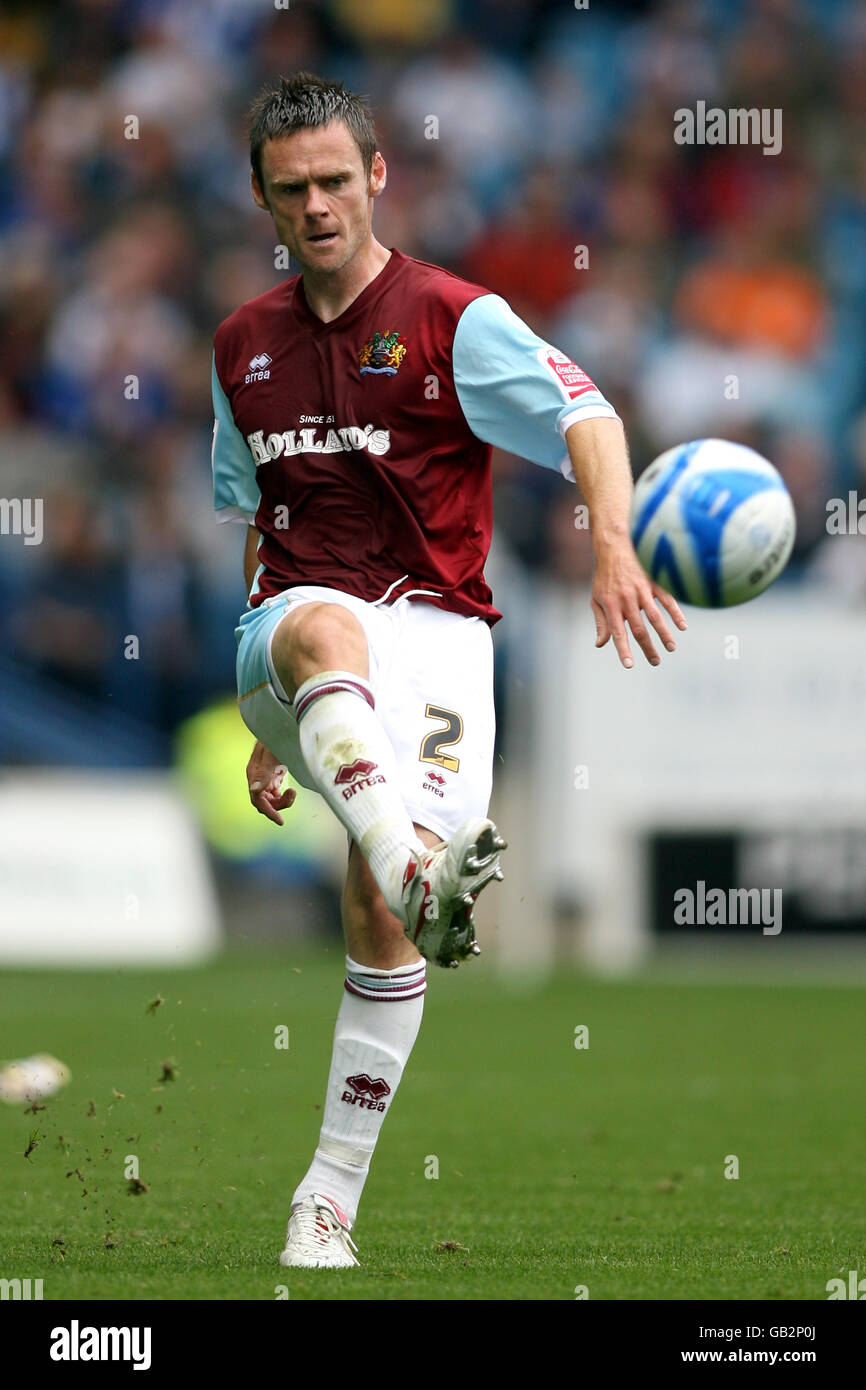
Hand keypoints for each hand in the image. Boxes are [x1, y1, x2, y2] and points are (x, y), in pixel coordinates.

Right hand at [246, 741, 296, 824]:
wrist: (283, 725)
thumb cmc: (277, 737)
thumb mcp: (272, 754)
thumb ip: (263, 772)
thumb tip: (254, 790)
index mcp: (254, 773)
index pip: (257, 799)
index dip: (268, 812)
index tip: (281, 821)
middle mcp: (257, 777)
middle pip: (264, 802)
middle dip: (279, 804)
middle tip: (293, 794)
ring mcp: (265, 777)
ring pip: (271, 799)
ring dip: (283, 800)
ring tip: (293, 791)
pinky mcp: (273, 775)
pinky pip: (276, 793)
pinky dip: (284, 795)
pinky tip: (291, 789)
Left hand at [591, 540, 686, 667]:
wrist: (616, 545)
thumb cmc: (605, 576)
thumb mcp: (597, 598)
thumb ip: (601, 622)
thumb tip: (600, 644)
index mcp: (611, 605)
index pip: (617, 633)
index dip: (623, 650)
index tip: (629, 665)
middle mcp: (627, 599)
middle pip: (639, 629)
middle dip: (648, 648)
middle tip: (656, 662)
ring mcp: (642, 590)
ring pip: (655, 616)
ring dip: (664, 634)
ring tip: (671, 648)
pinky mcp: (654, 581)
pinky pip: (667, 599)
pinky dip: (675, 613)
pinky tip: (682, 626)